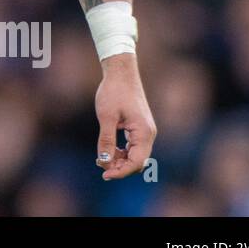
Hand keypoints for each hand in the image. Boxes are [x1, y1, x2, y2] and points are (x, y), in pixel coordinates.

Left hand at [94, 53, 155, 179]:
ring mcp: (145, 131)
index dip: (121, 172)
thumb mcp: (106, 117)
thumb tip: (104, 161)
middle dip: (120, 167)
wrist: (121, 72)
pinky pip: (133, 147)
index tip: (104, 174)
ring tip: (101, 158)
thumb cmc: (114, 91)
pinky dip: (121, 152)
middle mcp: (148, 134)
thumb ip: (106, 140)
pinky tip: (108, 150)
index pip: (137, 162)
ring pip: (135, 155)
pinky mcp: (139, 128)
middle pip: (138, 161)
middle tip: (100, 165)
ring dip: (120, 160)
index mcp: (144, 132)